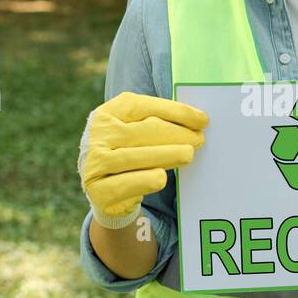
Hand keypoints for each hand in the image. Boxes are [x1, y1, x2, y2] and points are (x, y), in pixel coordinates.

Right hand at [80, 91, 207, 227]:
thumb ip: (158, 122)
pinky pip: (126, 184)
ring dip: (167, 155)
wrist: (103, 188)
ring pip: (135, 156)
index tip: (202, 120)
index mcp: (107, 113)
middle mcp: (98, 135)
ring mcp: (95, 163)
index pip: (144, 106)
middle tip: (199, 139)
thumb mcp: (135, 130)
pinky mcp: (99, 191)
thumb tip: (197, 121)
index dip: (176, 111)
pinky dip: (145, 180)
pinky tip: (161, 177)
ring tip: (189, 154)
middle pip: (143, 131)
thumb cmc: (127, 152)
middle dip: (177, 134)